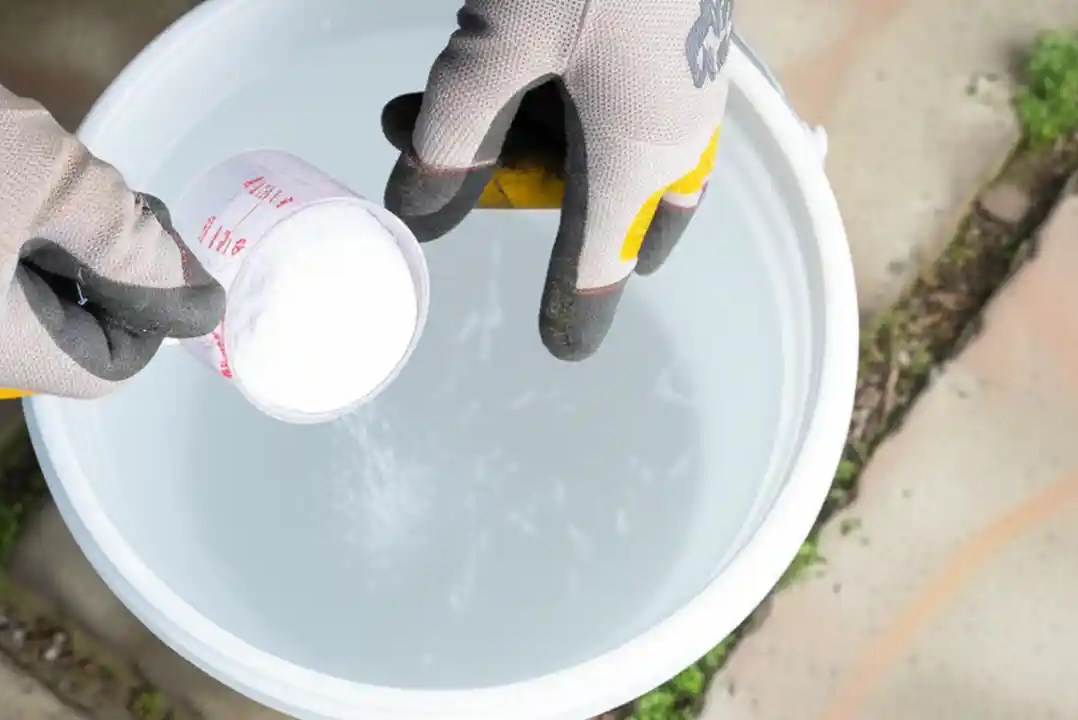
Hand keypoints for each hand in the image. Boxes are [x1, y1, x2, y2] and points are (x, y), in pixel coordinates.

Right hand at [0, 1, 224, 398]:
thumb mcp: (46, 176)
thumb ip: (132, 248)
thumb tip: (193, 302)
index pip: (101, 373)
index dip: (146, 319)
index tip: (154, 254)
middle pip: (51, 345)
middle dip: (94, 279)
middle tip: (102, 202)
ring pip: (1, 321)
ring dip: (43, 262)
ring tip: (38, 187)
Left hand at [381, 0, 732, 360]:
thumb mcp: (494, 51)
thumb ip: (449, 138)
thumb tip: (414, 214)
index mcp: (642, 151)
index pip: (604, 259)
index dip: (578, 306)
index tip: (564, 348)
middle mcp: (670, 126)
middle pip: (593, 196)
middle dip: (505, 187)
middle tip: (431, 170)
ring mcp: (671, 79)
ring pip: (586, 139)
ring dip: (500, 132)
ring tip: (406, 109)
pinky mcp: (659, 39)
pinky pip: (597, 94)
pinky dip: (532, 94)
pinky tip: (486, 69)